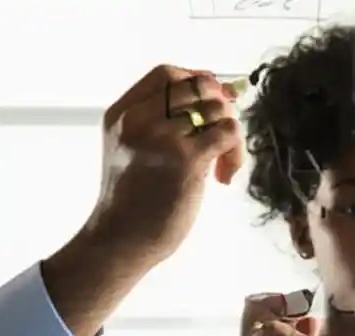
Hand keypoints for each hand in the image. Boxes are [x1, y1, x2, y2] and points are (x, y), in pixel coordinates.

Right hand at [83, 64, 244, 262]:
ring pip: (218, 110)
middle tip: (222, 136)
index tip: (211, 101)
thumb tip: (218, 94)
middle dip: (219, 106)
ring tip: (221, 165)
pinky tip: (223, 176)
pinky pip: (228, 133)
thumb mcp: (131, 149)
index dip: (196, 80)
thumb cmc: (132, 203)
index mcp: (122, 113)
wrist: (120, 242)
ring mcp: (162, 136)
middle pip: (196, 86)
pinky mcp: (186, 158)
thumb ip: (160, 122)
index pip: (166, 74)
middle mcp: (139, 119)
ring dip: (230, 135)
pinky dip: (235, 152)